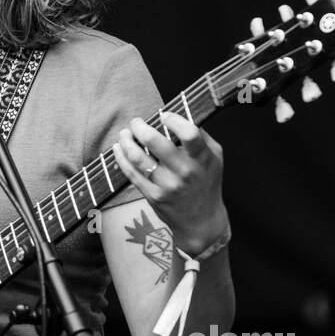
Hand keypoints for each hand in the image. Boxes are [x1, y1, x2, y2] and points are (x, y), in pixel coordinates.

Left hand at [112, 113, 227, 254]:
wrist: (201, 221)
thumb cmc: (207, 183)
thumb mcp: (215, 158)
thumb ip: (202, 136)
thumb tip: (183, 114)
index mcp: (202, 159)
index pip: (189, 134)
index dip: (174, 120)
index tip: (164, 115)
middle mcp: (184, 172)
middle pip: (156, 143)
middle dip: (140, 127)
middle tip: (136, 122)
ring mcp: (167, 185)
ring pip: (138, 158)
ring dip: (126, 141)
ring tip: (124, 133)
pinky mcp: (153, 196)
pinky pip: (131, 173)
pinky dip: (121, 158)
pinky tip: (119, 148)